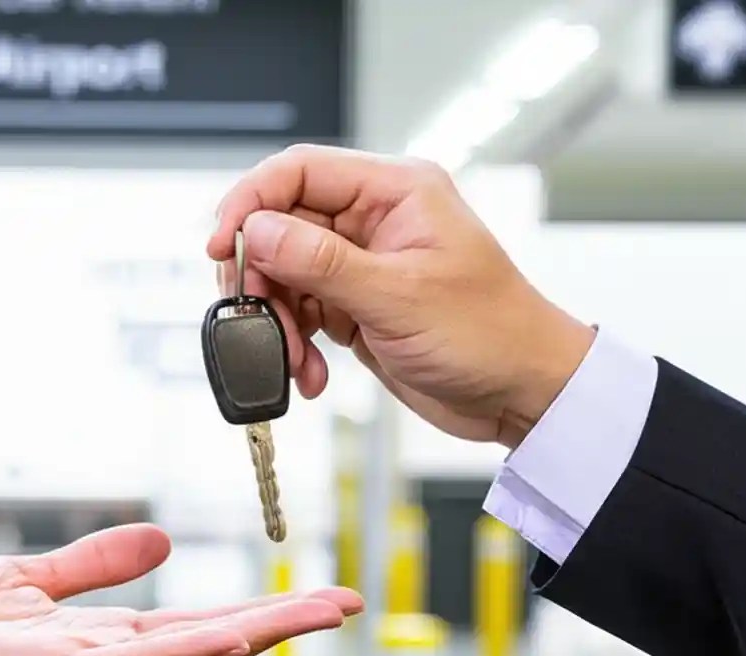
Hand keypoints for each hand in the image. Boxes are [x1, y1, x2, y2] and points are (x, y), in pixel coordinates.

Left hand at [0, 524, 361, 655]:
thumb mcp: (34, 576)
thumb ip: (94, 564)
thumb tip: (163, 541)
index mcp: (100, 640)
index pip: (198, 625)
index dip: (261, 612)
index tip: (317, 595)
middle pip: (206, 646)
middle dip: (277, 628)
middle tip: (345, 605)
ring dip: (248, 639)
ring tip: (308, 616)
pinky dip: (178, 652)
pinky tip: (223, 635)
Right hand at [209, 145, 595, 446]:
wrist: (522, 393)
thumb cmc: (490, 334)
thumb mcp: (399, 297)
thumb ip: (321, 262)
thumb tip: (257, 230)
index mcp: (394, 191)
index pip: (299, 171)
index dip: (250, 202)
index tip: (223, 245)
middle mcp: (373, 220)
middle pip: (280, 225)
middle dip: (261, 276)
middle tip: (254, 313)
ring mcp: (360, 264)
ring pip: (283, 274)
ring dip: (276, 320)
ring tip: (294, 358)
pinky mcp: (354, 305)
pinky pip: (299, 313)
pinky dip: (294, 344)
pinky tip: (311, 372)